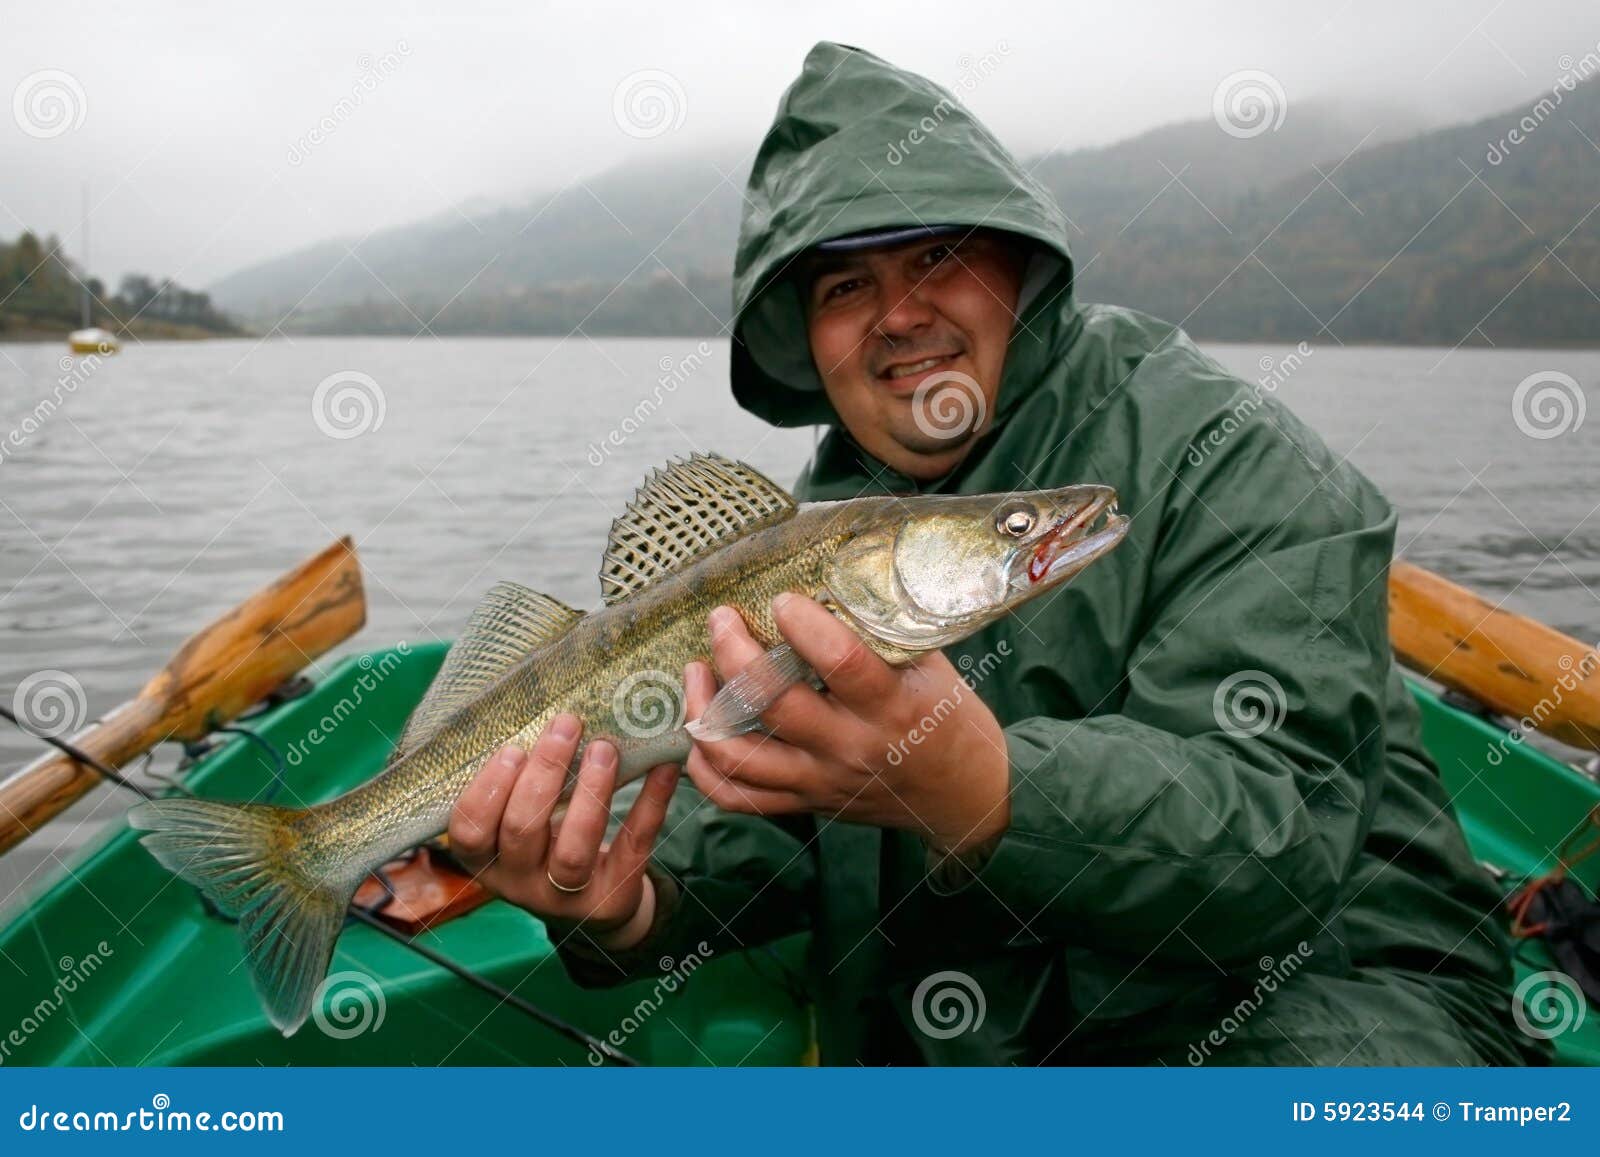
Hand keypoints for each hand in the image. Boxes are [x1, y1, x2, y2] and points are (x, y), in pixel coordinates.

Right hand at [449, 713, 679, 949]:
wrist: (593, 902)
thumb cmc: (548, 843)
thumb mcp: (521, 820)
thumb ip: (523, 781)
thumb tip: (549, 712)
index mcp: (488, 859)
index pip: (469, 832)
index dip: (487, 790)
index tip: (513, 748)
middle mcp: (520, 883)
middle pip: (522, 830)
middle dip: (544, 774)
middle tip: (566, 726)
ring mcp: (566, 896)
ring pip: (574, 849)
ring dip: (590, 793)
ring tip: (604, 748)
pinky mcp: (613, 897)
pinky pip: (632, 847)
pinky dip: (649, 805)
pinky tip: (662, 769)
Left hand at [684, 593, 1010, 853]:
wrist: (964, 798)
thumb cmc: (947, 719)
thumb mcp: (930, 668)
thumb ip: (882, 632)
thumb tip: (829, 578)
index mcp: (892, 706)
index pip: (841, 663)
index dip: (803, 624)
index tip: (783, 599)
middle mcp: (851, 747)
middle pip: (774, 705)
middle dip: (734, 654)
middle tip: (721, 620)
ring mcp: (822, 780)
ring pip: (741, 757)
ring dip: (705, 710)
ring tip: (696, 671)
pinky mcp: (805, 803)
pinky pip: (738, 797)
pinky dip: (705, 767)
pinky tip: (698, 730)